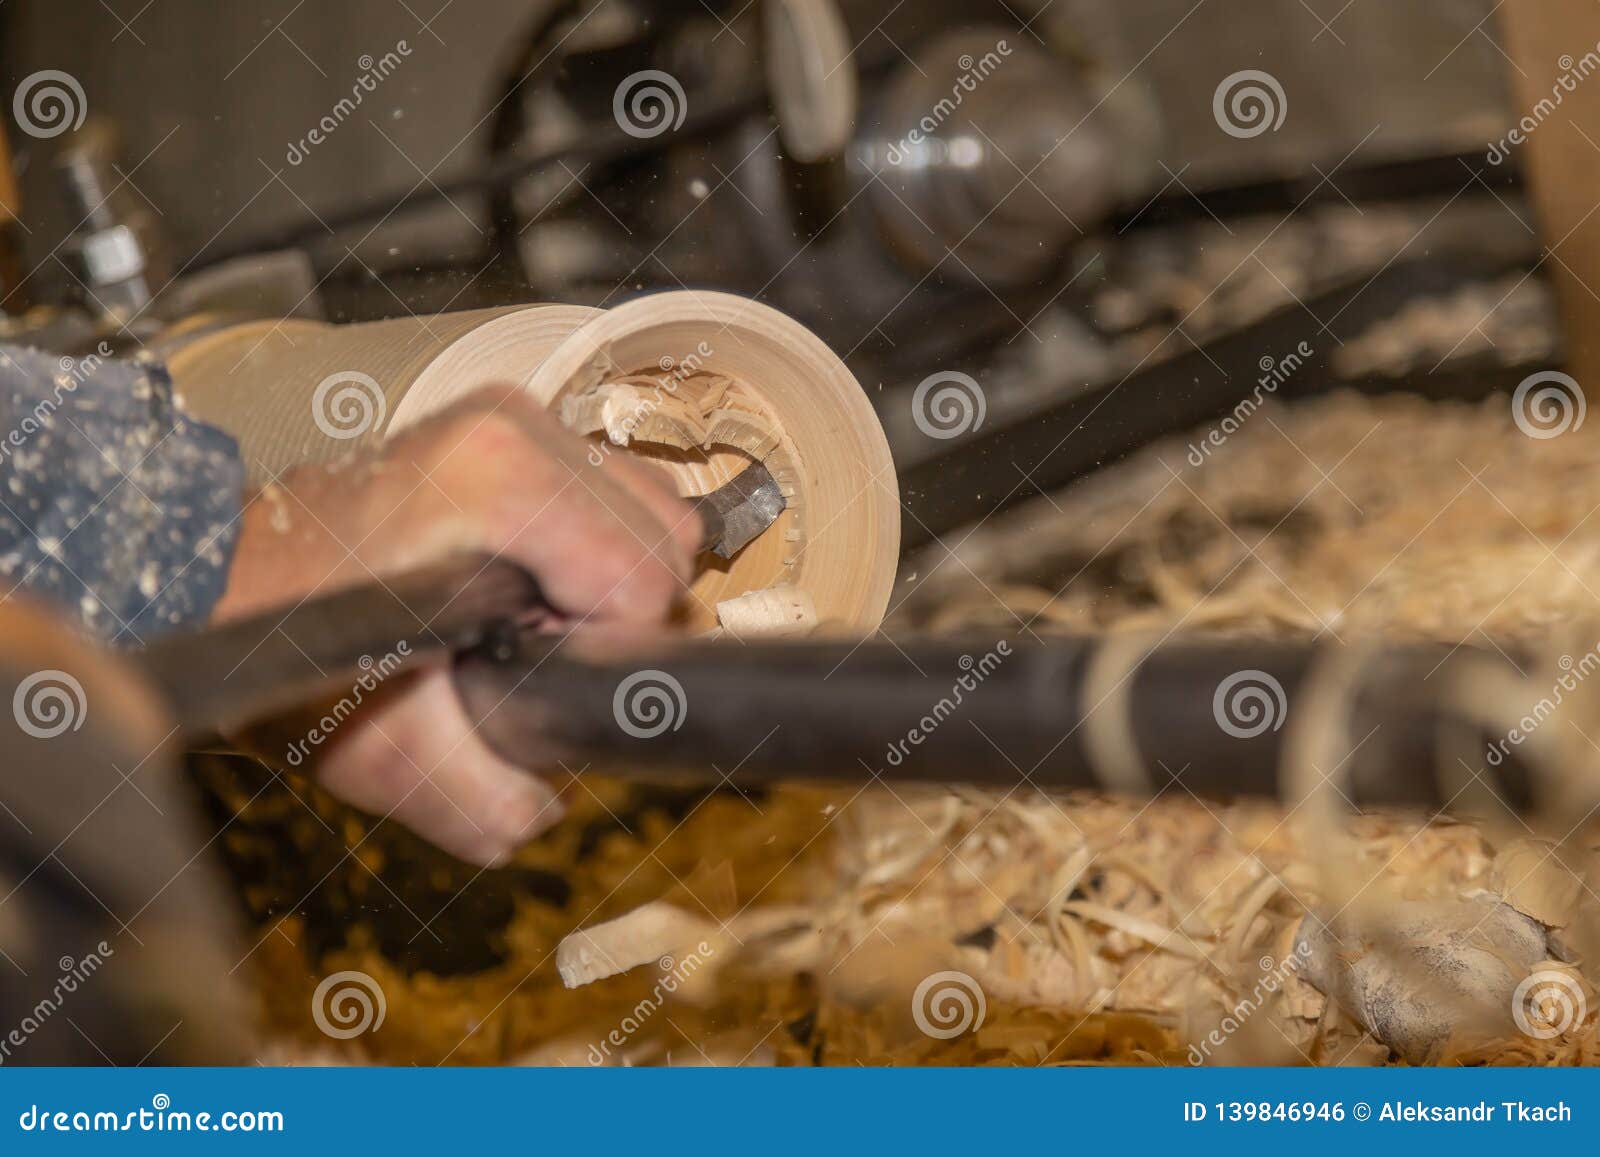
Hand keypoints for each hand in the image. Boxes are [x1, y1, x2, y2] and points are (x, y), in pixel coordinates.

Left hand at [212, 386, 701, 864]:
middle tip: (528, 645)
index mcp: (496, 482)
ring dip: (616, 578)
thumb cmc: (298, 646)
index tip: (529, 667)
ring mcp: (519, 413)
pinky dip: (599, 544)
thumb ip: (487, 803)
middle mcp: (518, 427)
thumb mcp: (385, 756)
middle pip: (665, 540)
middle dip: (618, 614)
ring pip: (655, 510)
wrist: (230, 574)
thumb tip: (557, 802)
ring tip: (527, 612)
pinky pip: (620, 491)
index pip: (644, 584)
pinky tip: (528, 578)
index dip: (603, 651)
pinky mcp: (517, 420)